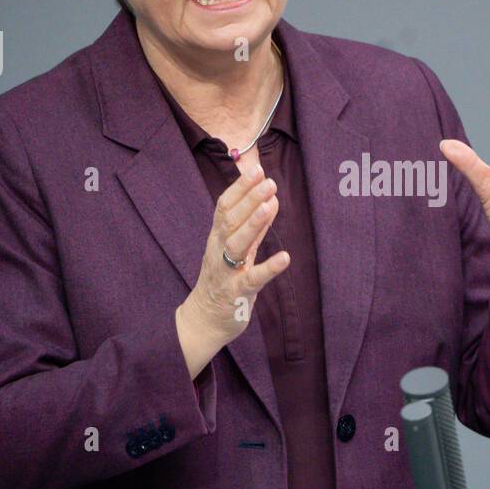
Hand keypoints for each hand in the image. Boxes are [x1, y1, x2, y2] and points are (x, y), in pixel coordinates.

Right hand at [178, 165, 289, 355]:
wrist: (205, 319)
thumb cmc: (223, 278)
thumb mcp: (237, 248)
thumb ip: (255, 225)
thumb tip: (271, 198)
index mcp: (217, 236)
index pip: (225, 206)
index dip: (240, 187)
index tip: (256, 169)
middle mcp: (218, 250)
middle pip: (230, 220)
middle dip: (248, 199)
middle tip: (268, 181)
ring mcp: (226, 271)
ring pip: (237, 244)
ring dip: (253, 224)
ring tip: (270, 205)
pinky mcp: (237, 293)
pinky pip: (253, 279)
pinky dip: (269, 268)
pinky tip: (284, 258)